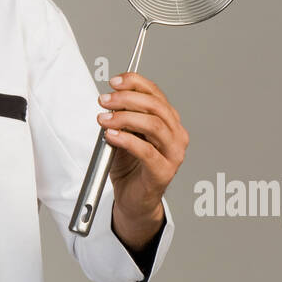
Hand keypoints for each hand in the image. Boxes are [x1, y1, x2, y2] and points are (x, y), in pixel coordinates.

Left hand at [95, 71, 187, 243]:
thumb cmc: (130, 165)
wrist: (133, 199)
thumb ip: (123, 116)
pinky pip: (146, 151)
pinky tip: (111, 136)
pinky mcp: (164, 171)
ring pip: (153, 125)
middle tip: (104, 100)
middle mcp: (176, 135)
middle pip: (155, 106)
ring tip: (104, 119)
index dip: (135, 83)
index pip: (155, 94)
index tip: (114, 82)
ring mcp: (174, 154)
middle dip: (126, 99)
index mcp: (169, 121)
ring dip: (124, 118)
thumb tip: (111, 99)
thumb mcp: (125, 133)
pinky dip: (126, 140)